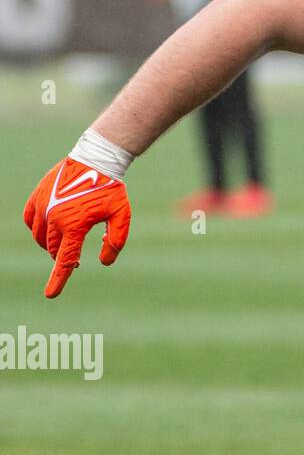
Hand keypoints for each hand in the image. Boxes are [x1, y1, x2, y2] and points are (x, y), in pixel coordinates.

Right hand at [23, 158, 131, 298]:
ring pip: (40, 237)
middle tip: (77, 259)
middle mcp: (54, 218)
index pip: (65, 260)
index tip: (50, 295)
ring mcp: (42, 206)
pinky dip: (36, 230)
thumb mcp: (121, 215)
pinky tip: (47, 231)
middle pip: (54, 250)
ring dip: (51, 245)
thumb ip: (115, 241)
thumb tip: (103, 262)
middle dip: (63, 257)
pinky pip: (29, 221)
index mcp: (75, 225)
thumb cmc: (111, 188)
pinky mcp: (37, 197)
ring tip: (66, 243)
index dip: (58, 280)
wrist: (96, 159)